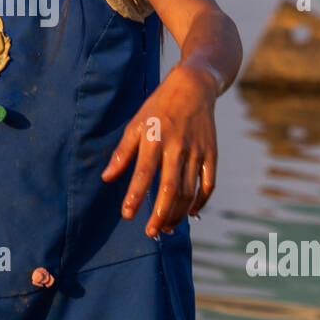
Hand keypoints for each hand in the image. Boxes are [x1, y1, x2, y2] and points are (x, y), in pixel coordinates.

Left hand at [100, 63, 218, 236]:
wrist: (193, 87)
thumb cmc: (158, 107)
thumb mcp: (136, 124)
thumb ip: (122, 152)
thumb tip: (107, 178)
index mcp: (155, 138)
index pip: (143, 172)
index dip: (136, 195)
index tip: (128, 214)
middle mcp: (177, 146)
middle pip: (170, 187)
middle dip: (160, 213)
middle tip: (150, 232)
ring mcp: (197, 150)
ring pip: (189, 190)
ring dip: (177, 213)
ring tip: (165, 227)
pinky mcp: (212, 153)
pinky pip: (208, 184)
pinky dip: (200, 202)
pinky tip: (189, 213)